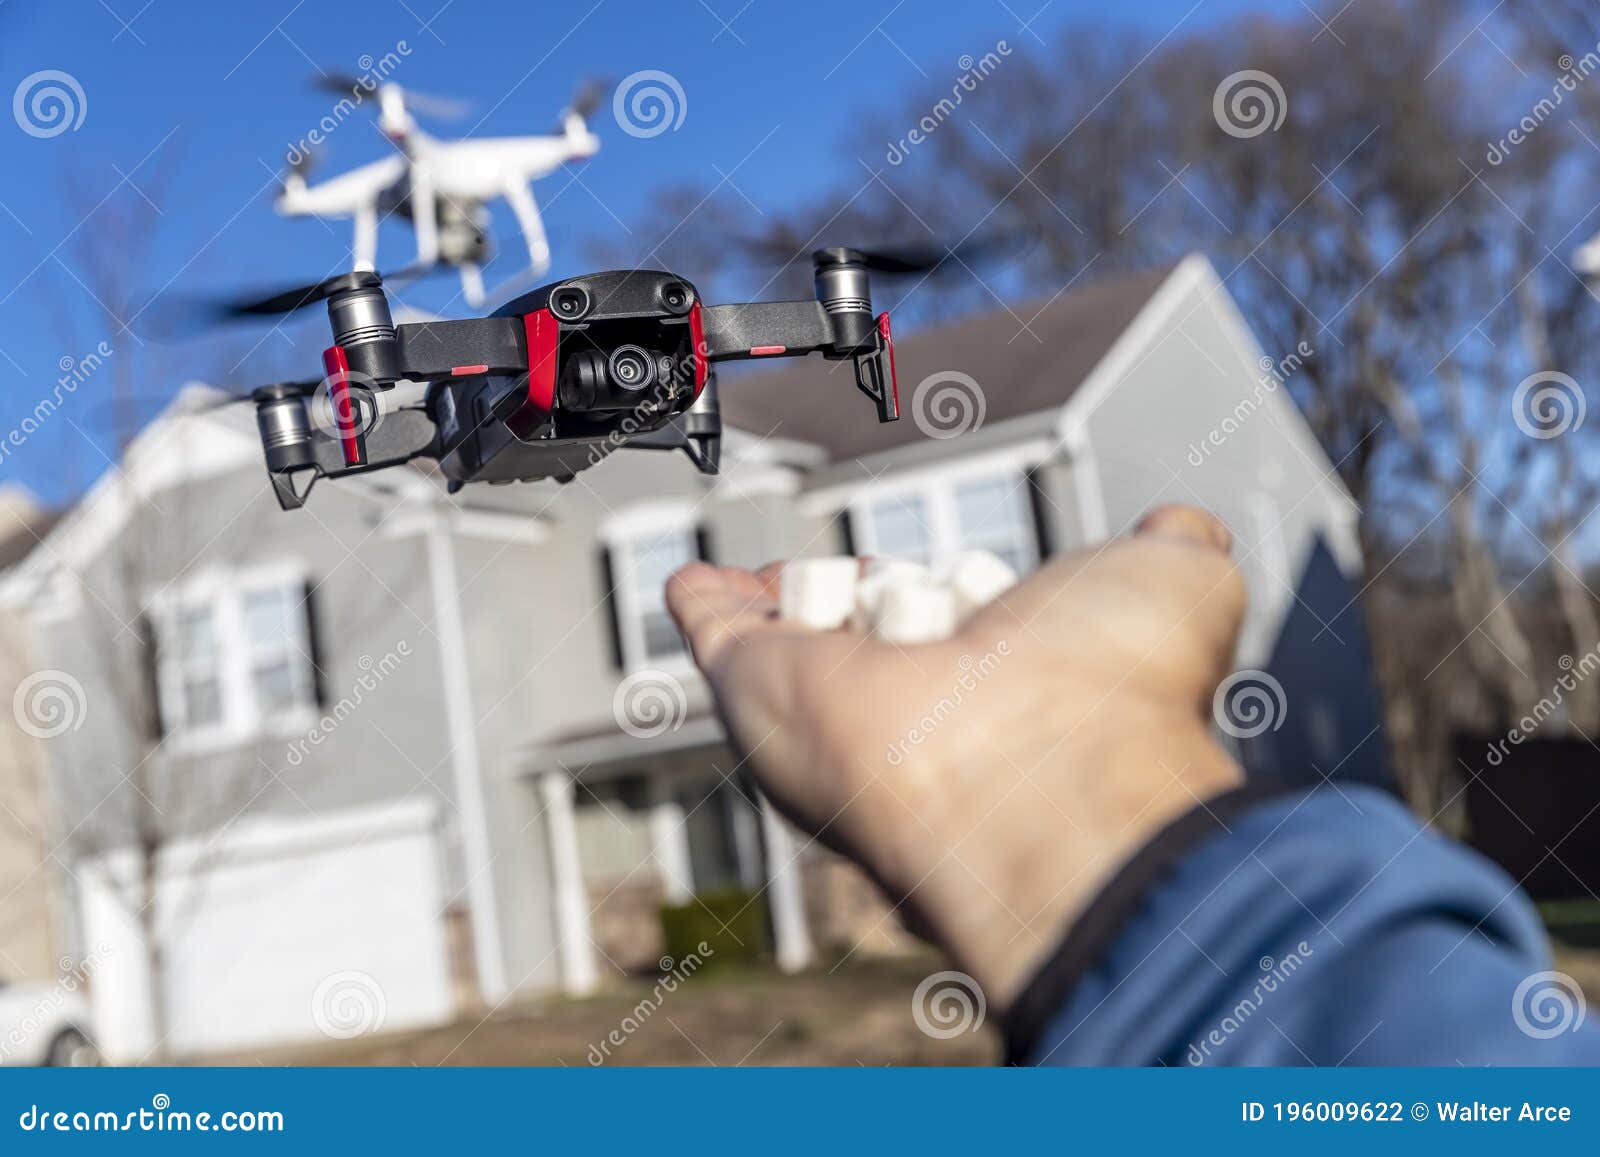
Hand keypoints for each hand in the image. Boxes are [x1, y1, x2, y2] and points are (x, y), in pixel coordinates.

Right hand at [665, 505, 1247, 1010]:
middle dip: (871, 598)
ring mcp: (841, 702)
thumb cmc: (1121, 692)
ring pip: (799, 637)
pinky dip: (700, 609)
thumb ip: (1175, 546)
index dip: (961, 599)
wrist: (1040, 767)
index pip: (972, 637)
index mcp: (1016, 686)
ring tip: (786, 575)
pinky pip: (719, 638)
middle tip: (873, 573)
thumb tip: (1179, 523)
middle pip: (882, 638)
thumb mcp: (1180, 581)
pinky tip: (693, 584)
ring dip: (788, 598)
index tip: (955, 574)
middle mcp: (928, 706)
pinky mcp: (762, 687)